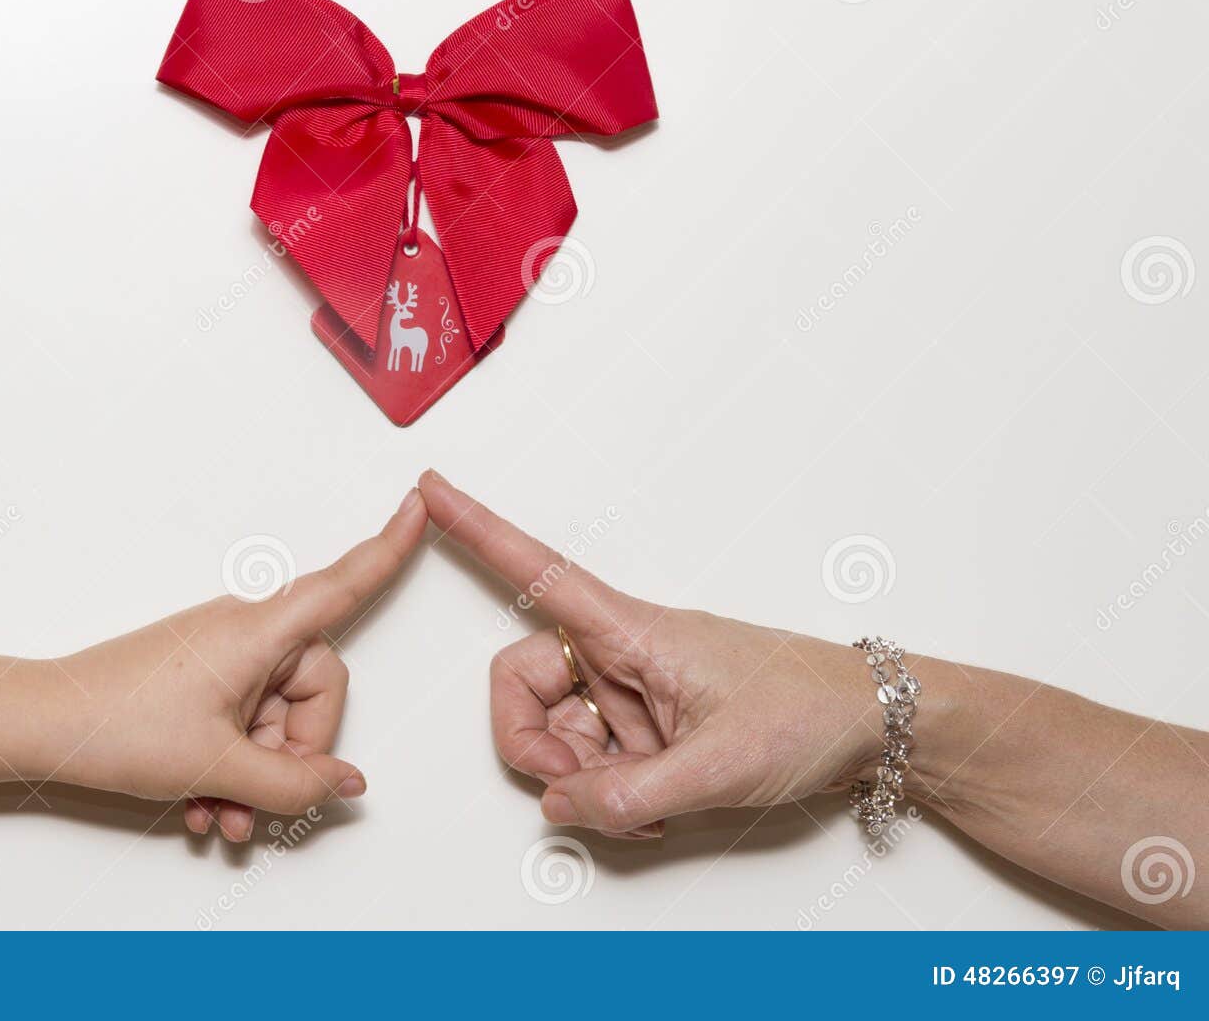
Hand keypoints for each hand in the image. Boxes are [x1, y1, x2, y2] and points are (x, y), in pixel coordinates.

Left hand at [33, 488, 426, 840]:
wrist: (39, 725)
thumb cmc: (114, 724)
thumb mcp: (217, 766)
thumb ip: (294, 783)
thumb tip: (346, 784)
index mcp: (258, 632)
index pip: (343, 584)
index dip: (390, 549)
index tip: (422, 506)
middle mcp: (245, 633)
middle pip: (314, 689)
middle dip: (295, 755)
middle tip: (260, 801)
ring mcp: (220, 656)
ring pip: (275, 716)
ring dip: (258, 774)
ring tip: (224, 816)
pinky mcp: (199, 679)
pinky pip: (243, 721)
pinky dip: (233, 765)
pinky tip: (207, 804)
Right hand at [418, 471, 882, 836]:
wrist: (873, 726)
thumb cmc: (810, 711)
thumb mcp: (718, 765)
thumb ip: (629, 796)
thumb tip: (560, 804)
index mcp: (633, 631)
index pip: (537, 569)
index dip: (476, 529)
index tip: (429, 492)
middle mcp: (622, 653)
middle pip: (523, 681)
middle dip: (530, 742)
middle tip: (572, 787)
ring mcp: (634, 692)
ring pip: (558, 730)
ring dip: (582, 780)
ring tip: (646, 806)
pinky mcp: (649, 725)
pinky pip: (594, 758)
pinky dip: (608, 793)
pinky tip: (652, 810)